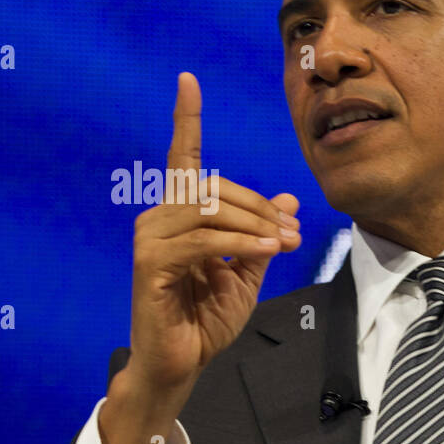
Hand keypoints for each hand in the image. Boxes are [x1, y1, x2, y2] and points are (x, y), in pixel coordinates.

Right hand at [100, 72, 301, 443]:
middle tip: (293, 233)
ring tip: (285, 243)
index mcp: (179, 215)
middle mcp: (158, 218)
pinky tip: (266, 250)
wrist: (182, 363)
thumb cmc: (206, 319)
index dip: (187, 119)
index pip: (182, 160)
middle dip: (261, 207)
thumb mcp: (247, 272)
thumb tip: (289, 200)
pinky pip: (204, 240)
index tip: (188, 80)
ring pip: (211, 210)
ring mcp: (150, 239)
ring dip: (256, 224)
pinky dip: (240, 242)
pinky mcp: (150, 263)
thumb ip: (263, 234)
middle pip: (215, 188)